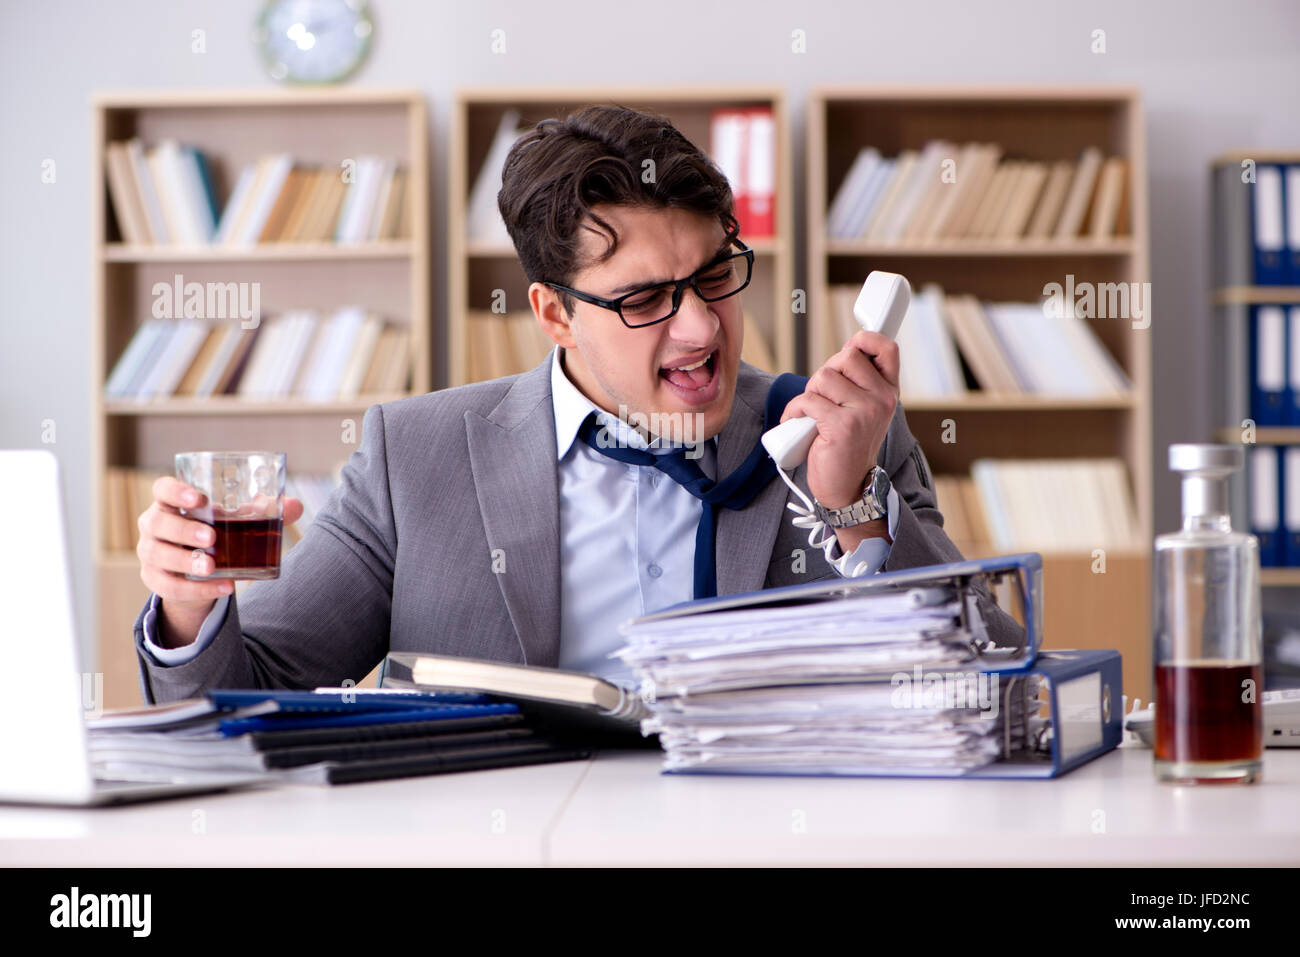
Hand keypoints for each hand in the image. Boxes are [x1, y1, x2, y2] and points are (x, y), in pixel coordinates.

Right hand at [137, 476, 304, 612]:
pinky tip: (224, 587)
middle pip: (157, 523)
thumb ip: (262, 511)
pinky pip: (171, 587)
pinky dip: (198, 589)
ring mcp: (151, 554)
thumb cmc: (215, 534)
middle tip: (211, 537)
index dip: (175, 491)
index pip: (162, 490)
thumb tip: (295, 506)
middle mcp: (154, 525)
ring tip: (211, 566)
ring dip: (185, 561)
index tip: (199, 498)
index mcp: (171, 503)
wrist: (198, 573)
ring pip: (158, 556)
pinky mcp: (156, 581)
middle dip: (183, 530)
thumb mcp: (235, 520)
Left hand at [778, 329, 898, 508]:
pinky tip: (797, 422)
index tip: (848, 348)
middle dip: (825, 372)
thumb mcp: (863, 411)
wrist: (848, 486)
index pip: (887, 348)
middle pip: (845, 357)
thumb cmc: (848, 446)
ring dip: (809, 395)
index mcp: (889, 392)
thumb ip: (858, 382)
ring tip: (812, 414)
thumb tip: (843, 352)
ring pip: (823, 377)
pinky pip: (808, 400)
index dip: (864, 339)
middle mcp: (882, 399)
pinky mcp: (842, 425)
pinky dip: (794, 410)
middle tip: (822, 397)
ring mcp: (864, 412)